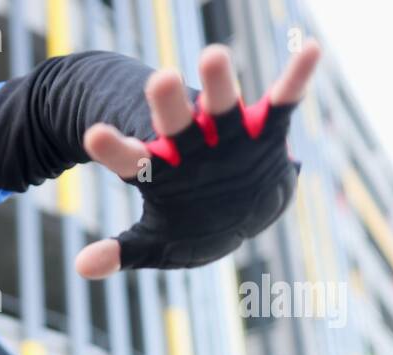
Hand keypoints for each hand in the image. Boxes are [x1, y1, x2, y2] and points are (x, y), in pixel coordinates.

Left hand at [75, 39, 321, 277]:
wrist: (237, 210)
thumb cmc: (189, 224)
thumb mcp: (155, 242)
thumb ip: (121, 251)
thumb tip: (81, 268)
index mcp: (161, 171)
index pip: (132, 159)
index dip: (114, 149)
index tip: (93, 134)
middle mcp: (191, 146)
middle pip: (176, 124)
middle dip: (169, 105)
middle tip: (159, 80)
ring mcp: (228, 134)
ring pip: (222, 106)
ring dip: (220, 84)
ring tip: (214, 54)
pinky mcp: (264, 130)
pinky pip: (282, 103)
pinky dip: (297, 78)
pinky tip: (311, 50)